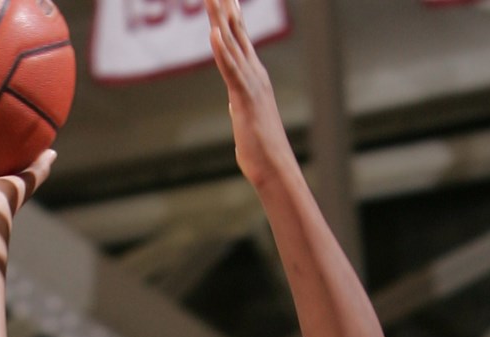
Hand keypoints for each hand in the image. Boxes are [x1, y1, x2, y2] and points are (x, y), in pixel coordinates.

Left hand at [207, 0, 298, 184]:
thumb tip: (234, 103)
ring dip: (220, 19)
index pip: (239, 39)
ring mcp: (251, 84)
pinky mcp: (244, 98)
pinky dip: (222, 51)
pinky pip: (231, 70)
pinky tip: (213, 33)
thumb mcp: (246, 119)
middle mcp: (255, 74)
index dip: (231, 15)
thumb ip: (240, 104)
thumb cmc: (262, 149)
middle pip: (236, 32)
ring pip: (232, 44)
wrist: (276, 167)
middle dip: (224, 7)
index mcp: (254, 77)